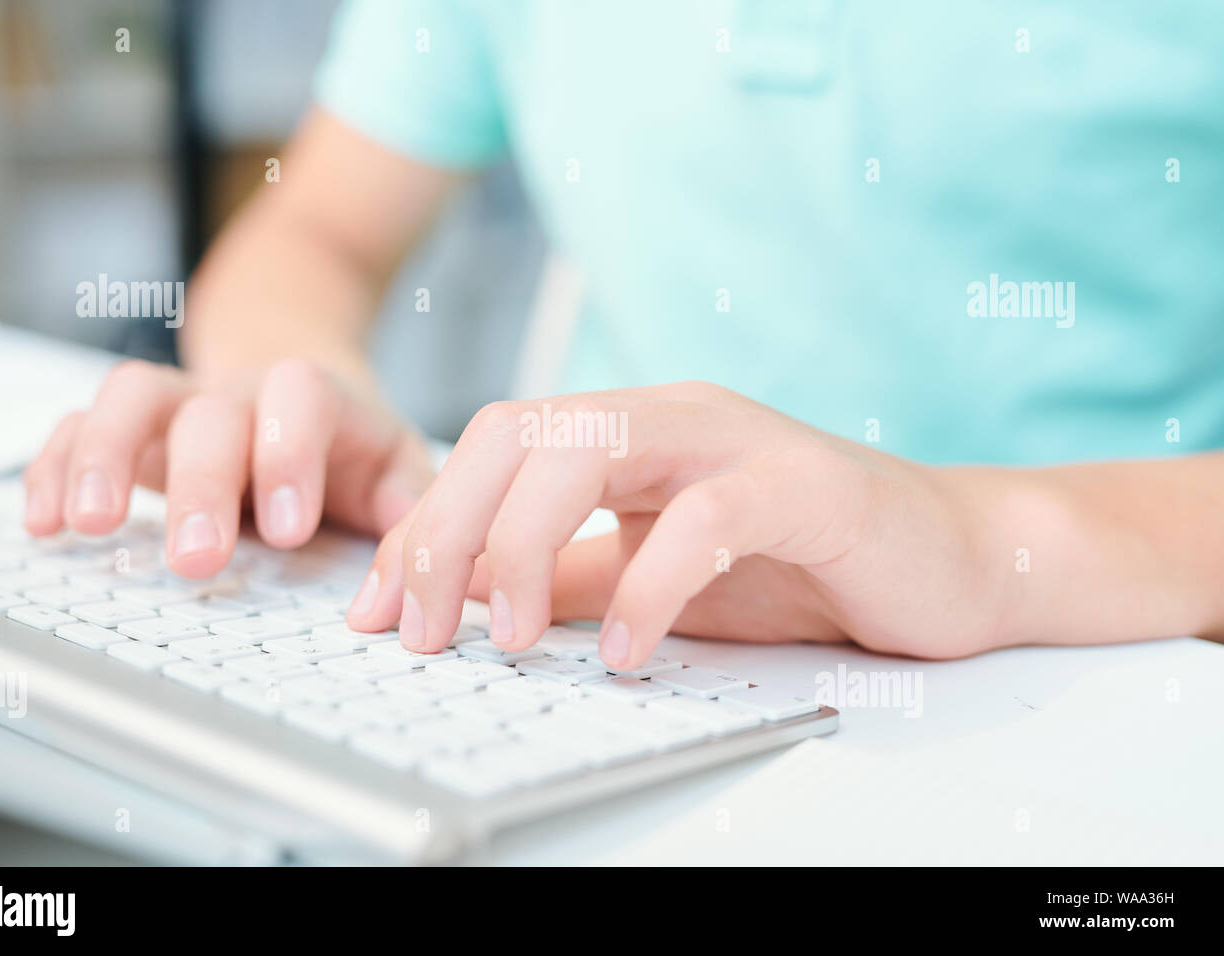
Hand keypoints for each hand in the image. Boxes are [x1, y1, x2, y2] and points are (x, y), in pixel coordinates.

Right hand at [23, 357, 432, 576]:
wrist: (297, 382)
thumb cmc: (350, 444)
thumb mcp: (397, 466)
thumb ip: (414, 505)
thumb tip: (433, 564)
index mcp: (312, 399)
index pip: (300, 400)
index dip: (290, 454)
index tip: (290, 528)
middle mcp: (238, 395)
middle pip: (208, 414)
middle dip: (200, 484)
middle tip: (196, 560)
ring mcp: (177, 407)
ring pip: (129, 398)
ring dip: (103, 456)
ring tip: (88, 524)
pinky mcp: (130, 431)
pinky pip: (77, 426)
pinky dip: (51, 467)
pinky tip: (41, 523)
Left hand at [347, 381, 1001, 667]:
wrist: (944, 558)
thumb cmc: (799, 567)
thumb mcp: (653, 576)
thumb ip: (571, 576)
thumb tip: (468, 597)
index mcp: (624, 430)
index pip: (491, 448)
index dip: (423, 525)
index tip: (377, 611)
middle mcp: (667, 416)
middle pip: (517, 431)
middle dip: (449, 531)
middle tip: (422, 631)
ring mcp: (734, 439)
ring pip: (591, 446)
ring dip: (528, 546)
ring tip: (513, 640)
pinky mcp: (802, 482)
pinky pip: (705, 518)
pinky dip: (652, 586)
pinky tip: (630, 652)